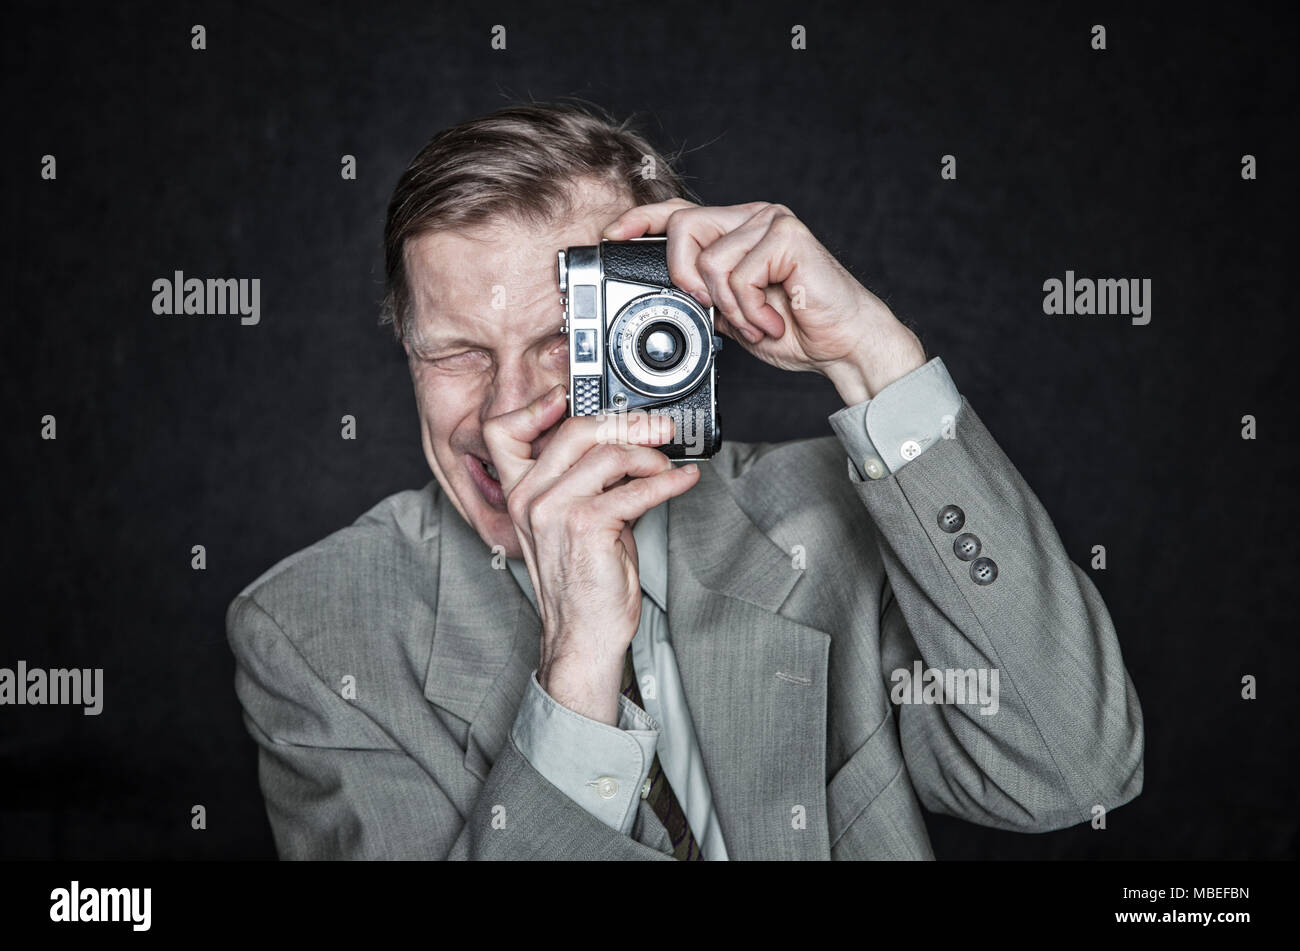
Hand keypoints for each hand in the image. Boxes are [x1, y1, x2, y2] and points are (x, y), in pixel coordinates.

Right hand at [483, 384, 700, 724]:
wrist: (582, 636)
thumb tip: (628, 443)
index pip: (505, 432)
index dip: (539, 407)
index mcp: (520, 492)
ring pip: (607, 453)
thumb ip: (587, 481)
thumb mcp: (574, 522)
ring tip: (666, 468)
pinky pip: (635, 489)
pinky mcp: (585, 526)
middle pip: (574, 429)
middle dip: (625, 423)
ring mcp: (553, 511)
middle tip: (658, 429)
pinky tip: (682, 481)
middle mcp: (529, 497)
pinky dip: (668, 481)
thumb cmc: (583, 582)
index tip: (578, 398)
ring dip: (649, 456)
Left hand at [603, 199, 926, 403]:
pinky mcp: (788, 236)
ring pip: (709, 260)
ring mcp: (771, 221)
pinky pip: (737, 274)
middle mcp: (752, 217)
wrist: (845, 346)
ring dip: (729, 308)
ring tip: (757, 323)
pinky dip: (749, 309)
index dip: (641, 220)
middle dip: (684, 279)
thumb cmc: (796, 331)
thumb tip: (663, 290)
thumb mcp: (731, 314)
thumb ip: (702, 294)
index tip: (612, 237)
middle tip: (712, 312)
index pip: (679, 211)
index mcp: (737, 230)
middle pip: (683, 226)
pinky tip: (772, 319)